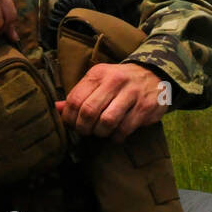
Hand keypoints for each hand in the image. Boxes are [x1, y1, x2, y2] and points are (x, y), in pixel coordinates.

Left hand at [56, 62, 170, 142]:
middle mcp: (115, 80)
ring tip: (101, 132)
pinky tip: (116, 134)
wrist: (154, 74)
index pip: (75, 99)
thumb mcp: (99, 81)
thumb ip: (79, 95)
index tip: (73, 124)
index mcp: (99, 74)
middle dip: (84, 128)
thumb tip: (57, 109)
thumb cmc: (120, 82)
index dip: (70, 118)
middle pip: (89, 112)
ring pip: (107, 121)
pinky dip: (117, 137)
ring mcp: (132, 93)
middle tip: (86, 131)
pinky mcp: (145, 106)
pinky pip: (125, 128)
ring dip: (101, 133)